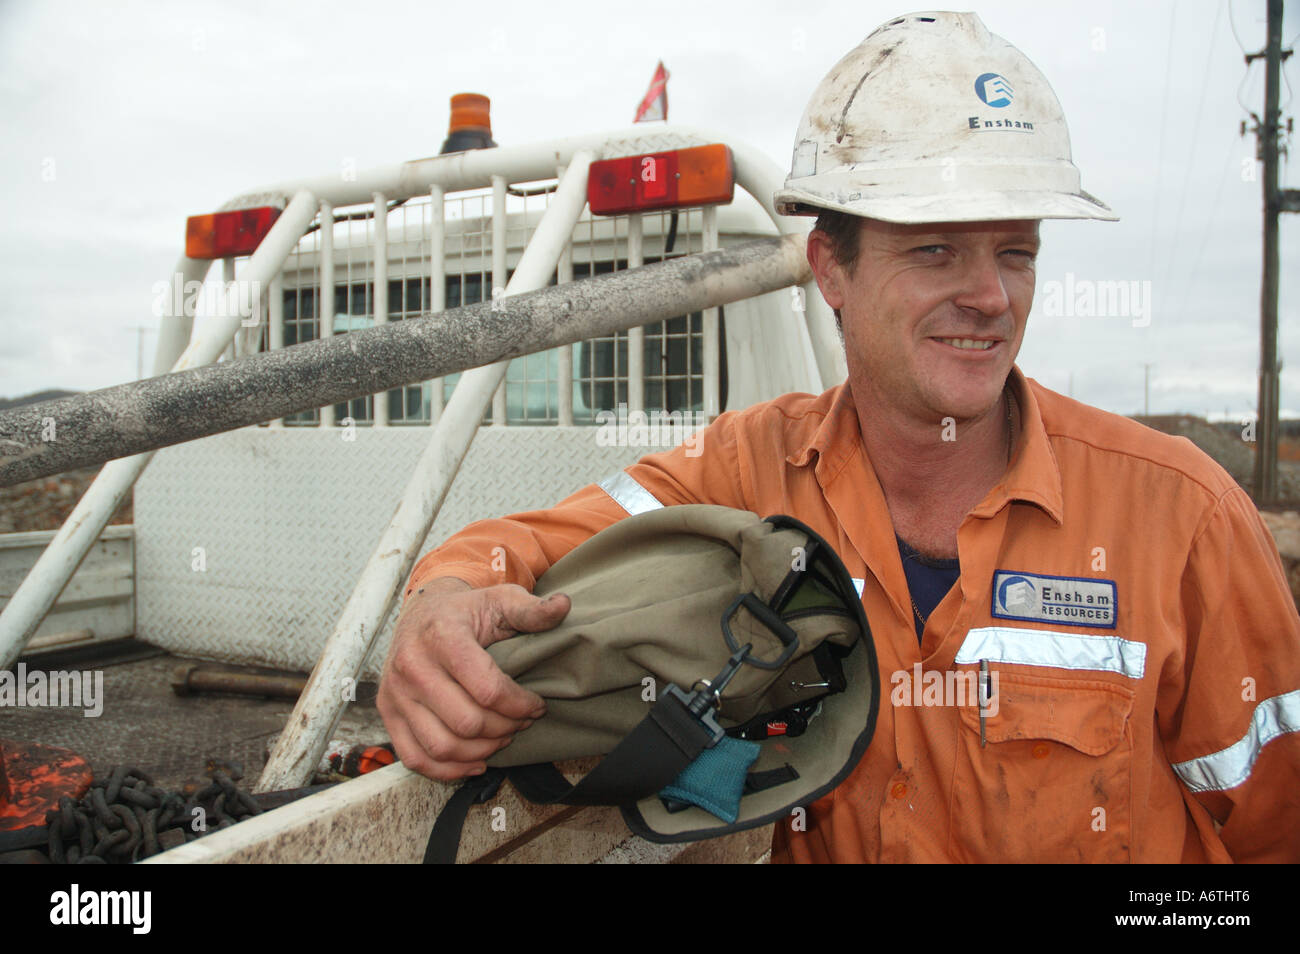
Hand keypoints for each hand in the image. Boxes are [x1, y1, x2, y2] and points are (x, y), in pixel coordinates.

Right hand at [378, 578, 570, 780]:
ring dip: (481, 751)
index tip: (537, 705)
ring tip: (502, 738)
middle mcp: (412, 666)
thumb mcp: (500, 601)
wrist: (420, 613)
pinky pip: (415, 757)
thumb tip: (563, 606)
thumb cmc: (466, 611)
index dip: (520, 705)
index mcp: (442, 636)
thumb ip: (532, 609)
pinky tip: (476, 760)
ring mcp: (395, 693)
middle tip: (521, 722)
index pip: (487, 689)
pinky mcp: (388, 713)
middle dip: (505, 729)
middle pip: (467, 722)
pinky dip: (448, 769)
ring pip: (442, 746)